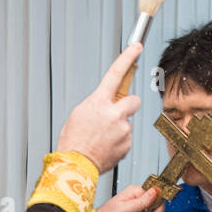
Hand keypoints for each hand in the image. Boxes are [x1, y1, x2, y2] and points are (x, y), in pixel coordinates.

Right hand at [55, 43, 142, 172]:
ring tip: (101, 139)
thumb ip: (97, 105)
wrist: (76, 165)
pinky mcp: (127, 144)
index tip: (137, 47)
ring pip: (126, 123)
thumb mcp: (80, 113)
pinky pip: (126, 139)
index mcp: (99, 102)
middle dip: (127, 106)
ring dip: (118, 129)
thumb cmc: (73, 140)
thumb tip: (108, 105)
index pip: (115, 73)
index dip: (127, 58)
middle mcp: (114, 114)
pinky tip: (105, 147)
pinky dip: (118, 143)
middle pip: (133, 101)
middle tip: (115, 115)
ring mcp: (123, 130)